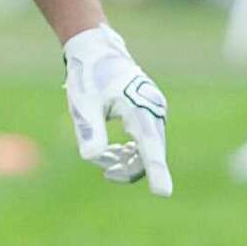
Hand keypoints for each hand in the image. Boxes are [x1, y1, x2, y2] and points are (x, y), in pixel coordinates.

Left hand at [62, 22, 171, 196]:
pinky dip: (130, 152)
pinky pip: (145, 142)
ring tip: (103, 158)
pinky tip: (112, 152)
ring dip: (126, 161)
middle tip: (103, 170)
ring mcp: (154, 113)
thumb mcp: (84, 105)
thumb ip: (90, 131)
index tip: (163, 193)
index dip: (157, 172)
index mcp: (139, 109)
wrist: (97, 52)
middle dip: (127, 169)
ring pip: (147, 151)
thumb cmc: (89, 76)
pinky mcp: (149, 114)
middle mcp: (154, 111)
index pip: (150, 148)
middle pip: (148, 155)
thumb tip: (92, 159)